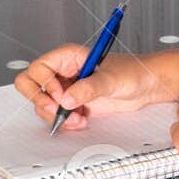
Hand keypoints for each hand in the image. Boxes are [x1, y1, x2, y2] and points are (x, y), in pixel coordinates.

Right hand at [13, 45, 168, 130]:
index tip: (60, 95)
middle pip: (32, 85)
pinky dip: (65, 122)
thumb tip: (66, 99)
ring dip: (56, 115)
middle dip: (41, 101)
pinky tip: (82, 120)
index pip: (38, 68)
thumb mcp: (111, 79)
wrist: (147, 86)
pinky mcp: (75, 103)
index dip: (44, 84)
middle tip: (57, 110)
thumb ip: (88, 88)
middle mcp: (64, 72)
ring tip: (77, 119)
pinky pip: (58, 115)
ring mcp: (68, 88)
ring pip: (43, 104)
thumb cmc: (132, 71)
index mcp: (68, 57)